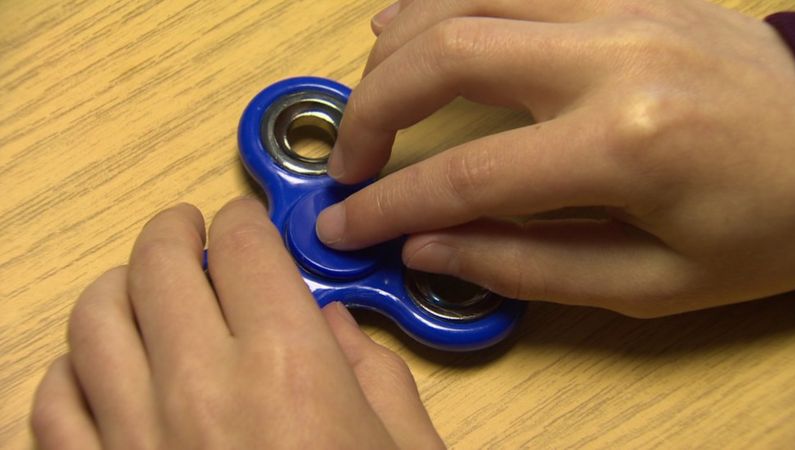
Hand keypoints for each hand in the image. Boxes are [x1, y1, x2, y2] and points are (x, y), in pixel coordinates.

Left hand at [31, 199, 442, 448]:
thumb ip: (376, 375)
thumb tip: (332, 326)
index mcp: (288, 369)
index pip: (244, 247)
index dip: (244, 221)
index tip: (246, 224)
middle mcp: (200, 390)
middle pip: (159, 264)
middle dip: (173, 231)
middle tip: (187, 229)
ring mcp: (134, 442)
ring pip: (92, 322)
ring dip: (118, 288)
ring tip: (142, 287)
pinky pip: (51, 404)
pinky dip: (71, 370)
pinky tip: (100, 371)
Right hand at [316, 0, 794, 316]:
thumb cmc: (764, 228)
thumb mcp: (652, 284)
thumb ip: (527, 266)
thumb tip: (428, 247)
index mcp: (625, 144)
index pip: (466, 174)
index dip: (388, 204)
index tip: (341, 224)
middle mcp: (615, 54)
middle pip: (447, 52)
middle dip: (371, 108)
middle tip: (347, 158)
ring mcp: (621, 4)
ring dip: (398, 46)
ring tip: (368, 96)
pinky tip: (409, 21)